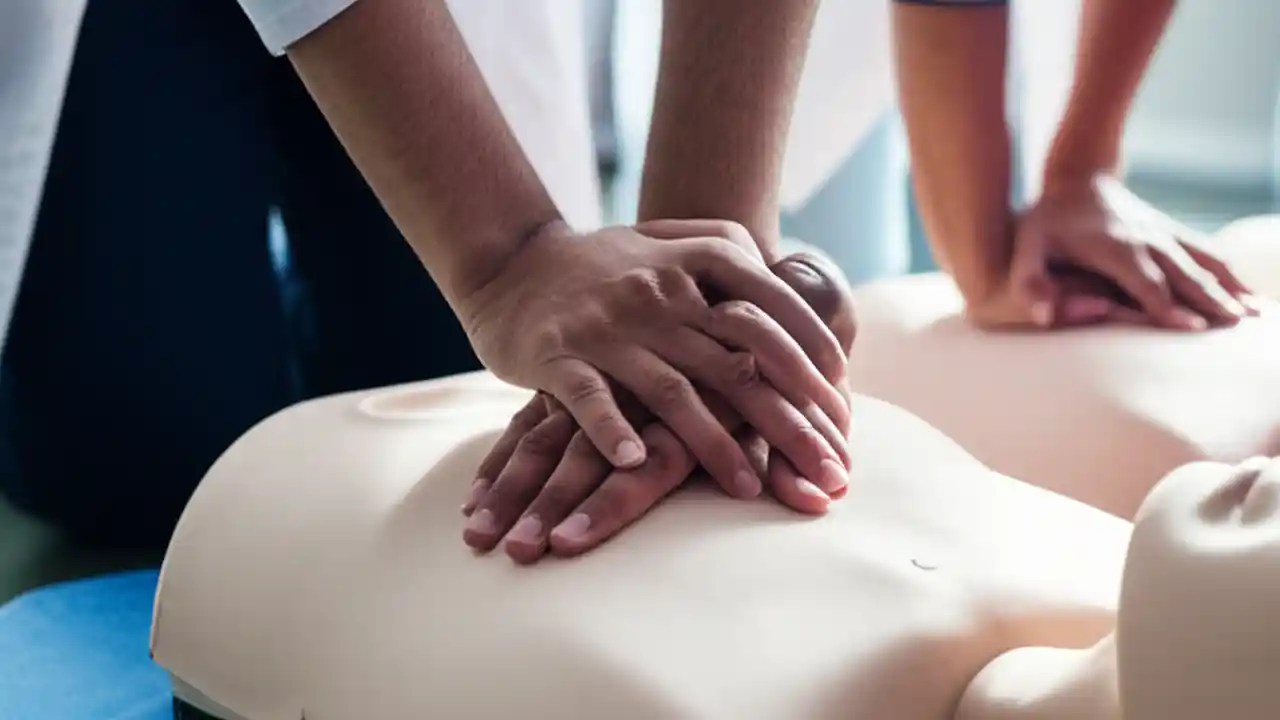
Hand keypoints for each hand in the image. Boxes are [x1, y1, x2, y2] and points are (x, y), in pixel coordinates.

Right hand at [458, 218, 849, 500]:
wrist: (512, 260)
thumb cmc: (604, 264)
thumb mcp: (670, 241)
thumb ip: (727, 251)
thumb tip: (794, 275)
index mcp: (692, 265)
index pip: (770, 310)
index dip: (812, 359)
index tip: (843, 408)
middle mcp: (656, 294)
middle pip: (736, 365)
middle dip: (788, 422)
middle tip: (828, 470)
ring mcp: (606, 326)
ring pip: (671, 389)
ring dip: (713, 442)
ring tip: (748, 488)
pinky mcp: (556, 352)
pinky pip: (587, 395)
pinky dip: (612, 428)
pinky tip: (638, 462)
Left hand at [989, 173, 1256, 329]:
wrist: (1075, 179)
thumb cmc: (1046, 223)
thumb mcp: (1027, 249)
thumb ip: (1030, 281)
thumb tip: (1041, 317)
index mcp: (1115, 247)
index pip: (1145, 281)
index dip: (1166, 304)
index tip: (1191, 327)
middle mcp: (1147, 238)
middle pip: (1184, 274)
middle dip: (1210, 299)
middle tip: (1236, 324)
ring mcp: (1165, 233)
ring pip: (1204, 261)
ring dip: (1230, 286)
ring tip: (1254, 314)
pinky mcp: (1174, 232)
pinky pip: (1209, 252)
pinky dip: (1232, 272)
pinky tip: (1251, 294)